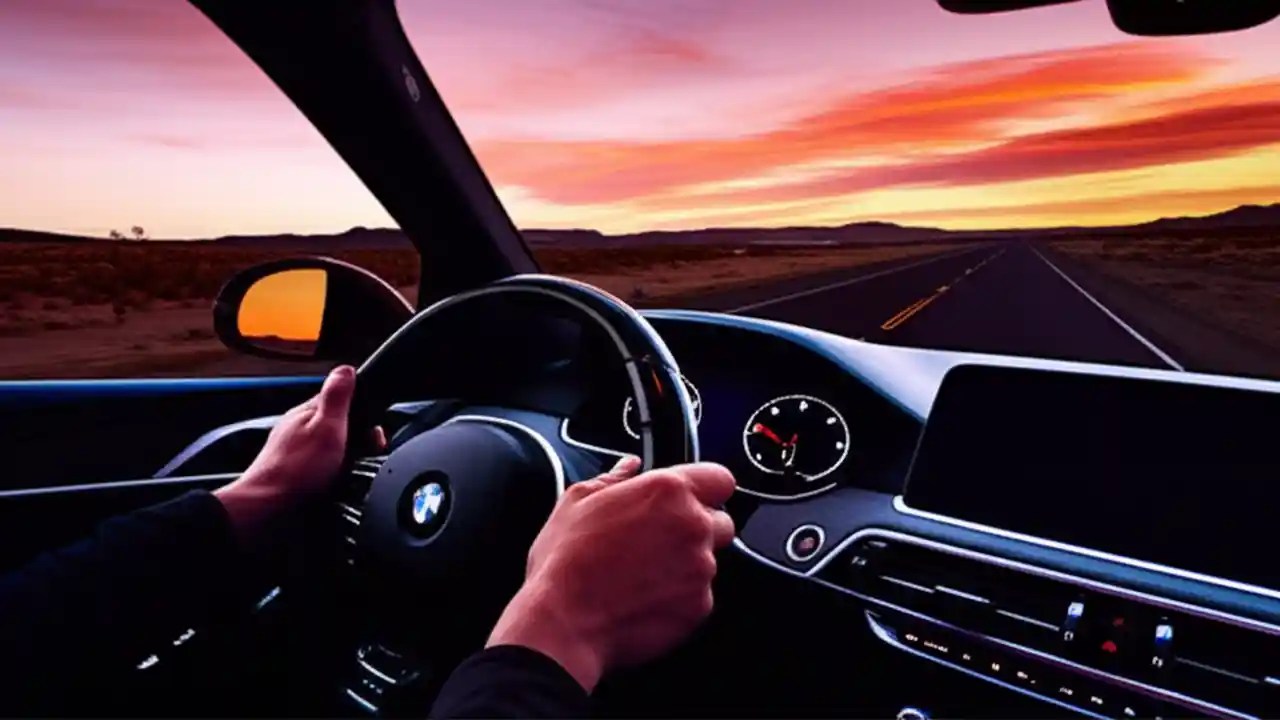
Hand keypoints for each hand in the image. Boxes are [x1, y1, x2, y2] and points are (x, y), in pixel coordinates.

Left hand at [215, 365, 383, 546]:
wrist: (268, 510)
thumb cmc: (296, 470)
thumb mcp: (326, 426)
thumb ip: (337, 396)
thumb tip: (346, 369)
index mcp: (307, 412)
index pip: (342, 399)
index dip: (364, 415)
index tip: (371, 434)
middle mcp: (300, 429)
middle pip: (340, 426)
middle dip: (357, 441)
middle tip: (358, 456)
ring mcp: (296, 453)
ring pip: (333, 449)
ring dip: (346, 460)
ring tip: (345, 473)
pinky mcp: (297, 476)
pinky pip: (325, 469)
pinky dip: (334, 475)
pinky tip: (335, 484)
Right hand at [486, 457, 735, 691]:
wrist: (564, 622)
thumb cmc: (566, 562)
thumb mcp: (577, 501)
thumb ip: (613, 477)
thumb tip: (629, 466)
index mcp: (668, 491)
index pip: (720, 478)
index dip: (707, 488)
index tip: (692, 498)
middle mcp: (693, 526)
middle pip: (720, 521)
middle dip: (698, 528)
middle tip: (660, 540)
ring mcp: (700, 569)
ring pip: (709, 560)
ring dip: (687, 563)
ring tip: (644, 573)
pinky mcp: (700, 606)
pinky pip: (700, 595)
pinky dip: (681, 596)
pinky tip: (646, 597)